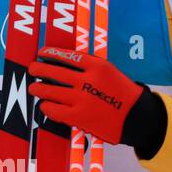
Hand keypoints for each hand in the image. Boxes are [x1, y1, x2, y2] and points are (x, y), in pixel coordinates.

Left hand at [27, 47, 146, 145]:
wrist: (138, 119)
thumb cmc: (124, 94)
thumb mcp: (111, 72)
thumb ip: (90, 68)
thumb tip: (64, 65)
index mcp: (97, 66)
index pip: (68, 56)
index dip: (52, 53)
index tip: (42, 52)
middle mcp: (87, 80)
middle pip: (54, 71)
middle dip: (39, 69)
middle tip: (32, 68)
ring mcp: (81, 99)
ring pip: (50, 90)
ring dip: (38, 88)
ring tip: (34, 87)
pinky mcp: (78, 116)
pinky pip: (54, 110)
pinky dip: (46, 106)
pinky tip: (45, 105)